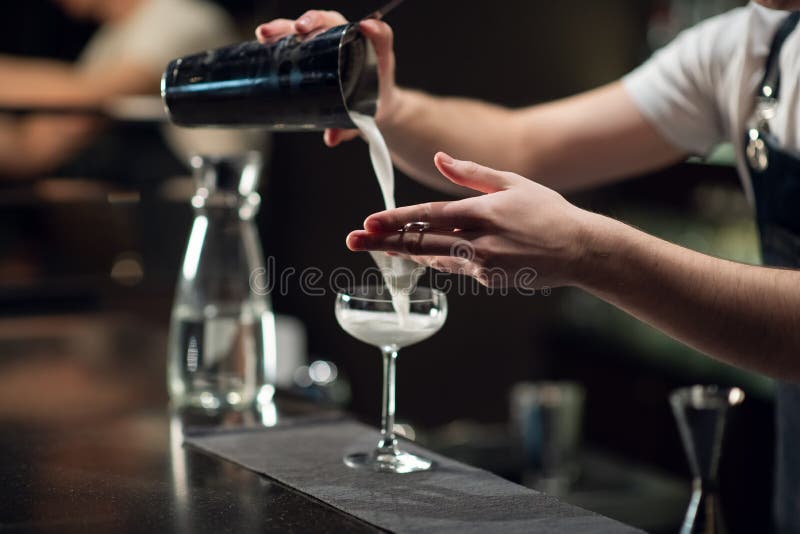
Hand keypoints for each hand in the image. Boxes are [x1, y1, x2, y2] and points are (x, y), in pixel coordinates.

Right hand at [255, 10, 399, 146]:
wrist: (371, 107)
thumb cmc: (372, 104)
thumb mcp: (366, 116)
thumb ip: (351, 126)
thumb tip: (331, 137)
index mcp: (370, 53)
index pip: (376, 33)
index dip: (373, 29)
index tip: (365, 28)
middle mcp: (348, 42)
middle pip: (331, 22)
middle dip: (312, 22)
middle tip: (298, 29)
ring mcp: (329, 44)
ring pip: (308, 27)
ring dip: (286, 26)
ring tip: (266, 34)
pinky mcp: (313, 51)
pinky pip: (296, 39)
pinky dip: (279, 37)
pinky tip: (264, 40)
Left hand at [346, 152, 601, 288]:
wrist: (579, 250)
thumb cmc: (547, 211)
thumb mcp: (512, 182)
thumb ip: (471, 172)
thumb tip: (438, 159)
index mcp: (483, 211)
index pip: (429, 217)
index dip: (396, 220)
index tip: (368, 222)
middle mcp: (479, 241)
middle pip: (420, 243)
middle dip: (383, 242)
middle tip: (352, 241)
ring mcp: (483, 264)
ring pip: (434, 258)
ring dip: (404, 252)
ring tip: (376, 247)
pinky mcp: (489, 280)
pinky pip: (455, 268)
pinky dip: (438, 259)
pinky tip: (421, 254)